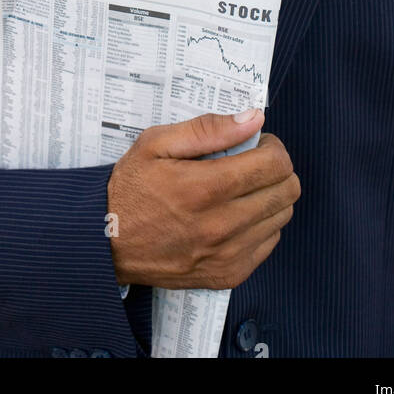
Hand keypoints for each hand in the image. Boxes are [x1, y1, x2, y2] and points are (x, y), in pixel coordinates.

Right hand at [106, 109, 299, 289]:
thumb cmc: (131, 188)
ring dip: (270, 195)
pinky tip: (236, 214)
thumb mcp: (155, 143)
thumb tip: (252, 118)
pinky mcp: (228, 275)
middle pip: (287, 190)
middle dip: (277, 168)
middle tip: (251, 162)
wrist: (106, 242)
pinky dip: (262, 224)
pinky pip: (269, 243)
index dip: (272, 147)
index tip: (256, 144)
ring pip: (283, 217)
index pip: (274, 165)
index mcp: (204, 188)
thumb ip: (207, 129)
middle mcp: (221, 225)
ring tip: (242, 188)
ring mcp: (227, 255)